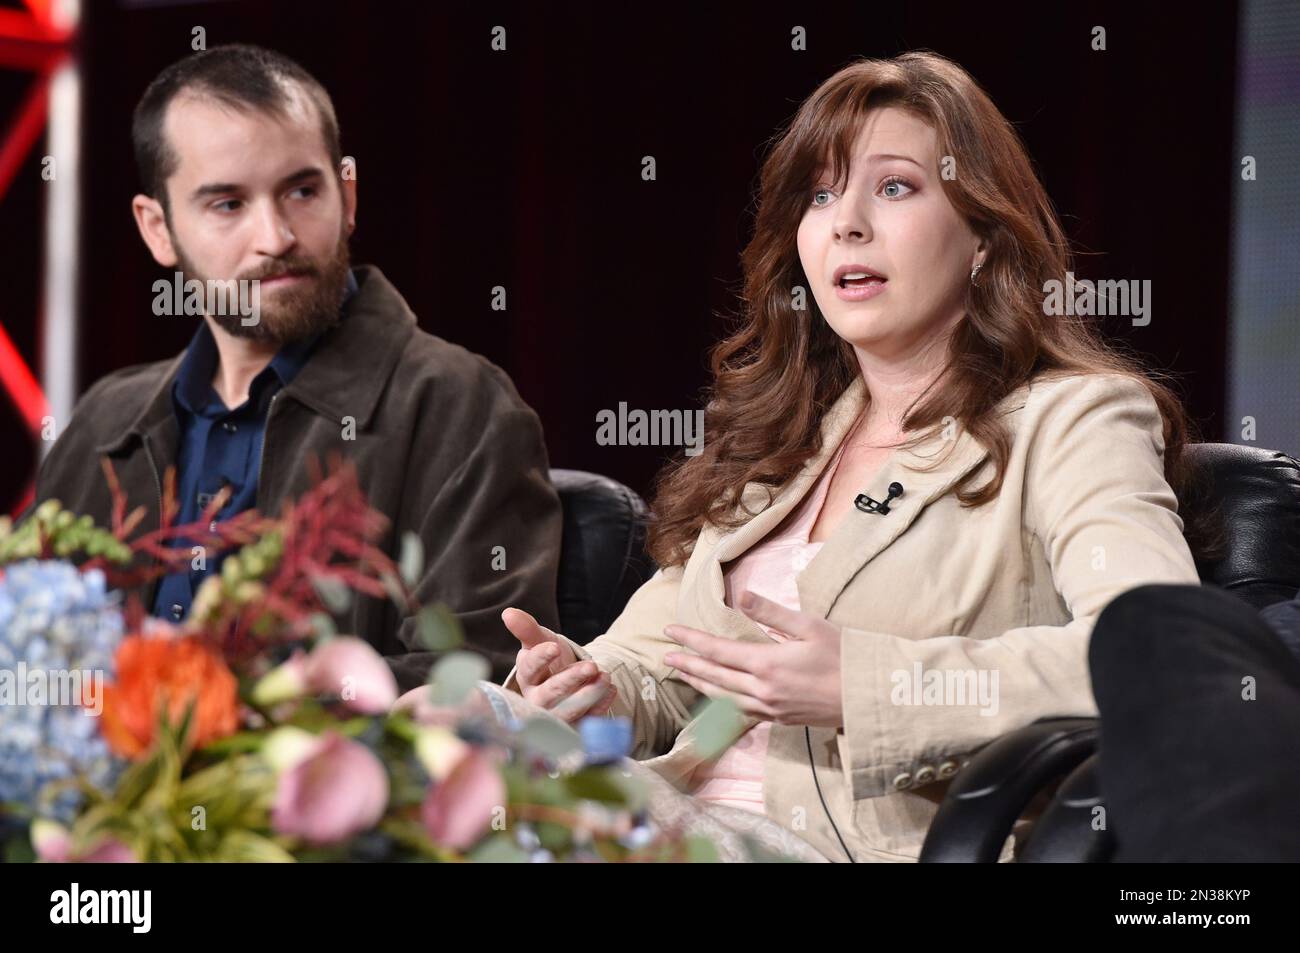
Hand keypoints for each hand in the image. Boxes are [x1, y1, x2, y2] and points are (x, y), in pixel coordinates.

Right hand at [501, 608, 617, 722]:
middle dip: (571, 680)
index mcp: (526, 677)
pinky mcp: (574, 726)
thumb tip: (508, 612)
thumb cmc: (551, 659)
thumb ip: (527, 628)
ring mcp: (556, 715)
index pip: (529, 669)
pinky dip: (600, 707)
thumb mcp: (541, 640)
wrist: (569, 679)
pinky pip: (586, 721)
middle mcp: (537, 700)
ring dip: (588, 695)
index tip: (554, 647)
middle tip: (591, 666)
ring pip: (569, 712)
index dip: (540, 658)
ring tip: (605, 677)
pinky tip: (610, 691)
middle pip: (550, 693)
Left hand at [662, 590, 843, 726]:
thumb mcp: (810, 626)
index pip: (718, 651)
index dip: (691, 641)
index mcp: (767, 664)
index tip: (671, 632)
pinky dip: (722, 702)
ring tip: (684, 674)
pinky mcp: (779, 719)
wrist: (868, 698)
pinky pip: (741, 712)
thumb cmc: (844, 656)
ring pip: (723, 697)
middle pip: (714, 677)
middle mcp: (762, 690)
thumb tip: (744, 597)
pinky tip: (716, 698)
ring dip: (700, 684)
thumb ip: (773, 613)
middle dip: (688, 664)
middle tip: (665, 656)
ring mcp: (769, 708)